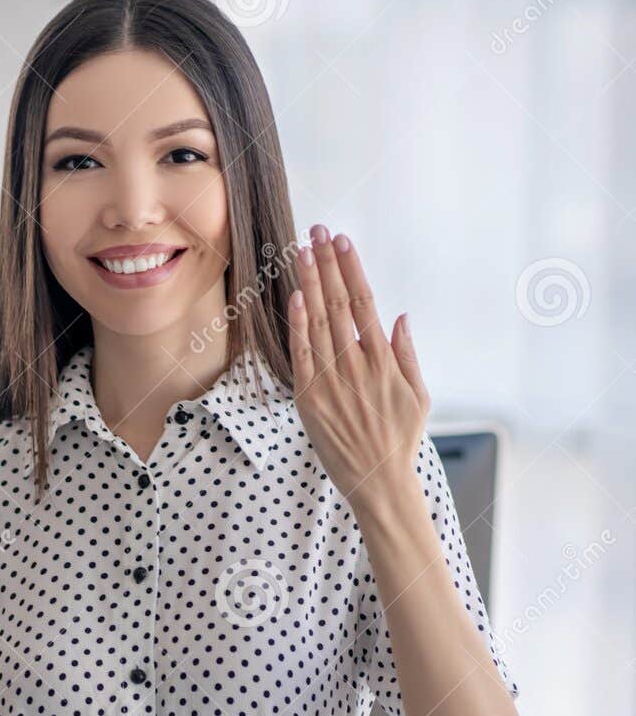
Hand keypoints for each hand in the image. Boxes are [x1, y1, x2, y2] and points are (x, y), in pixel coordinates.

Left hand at [287, 223, 430, 506]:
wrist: (378, 483)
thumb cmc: (401, 440)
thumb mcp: (419, 396)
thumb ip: (407, 354)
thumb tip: (400, 316)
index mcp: (384, 361)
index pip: (365, 303)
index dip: (352, 268)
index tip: (344, 241)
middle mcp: (357, 366)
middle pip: (338, 303)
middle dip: (327, 264)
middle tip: (318, 231)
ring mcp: (331, 382)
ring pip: (318, 322)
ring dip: (309, 282)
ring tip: (303, 250)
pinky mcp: (310, 400)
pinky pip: (301, 355)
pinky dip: (297, 324)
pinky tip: (295, 295)